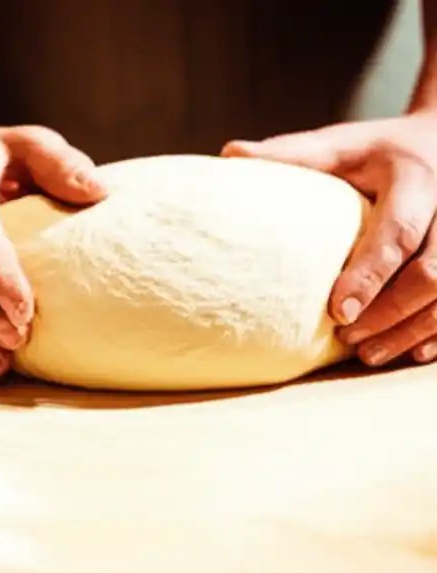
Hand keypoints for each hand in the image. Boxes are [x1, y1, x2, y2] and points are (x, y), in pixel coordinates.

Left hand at [223, 112, 436, 365]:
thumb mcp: (341, 144)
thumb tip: (229, 155)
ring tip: (368, 355)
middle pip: (432, 272)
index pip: (397, 232)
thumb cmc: (378, 150)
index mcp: (415, 179)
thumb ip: (293, 154)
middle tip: (347, 339)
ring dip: (412, 330)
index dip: (369, 275)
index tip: (337, 311)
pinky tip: (410, 353)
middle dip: (390, 312)